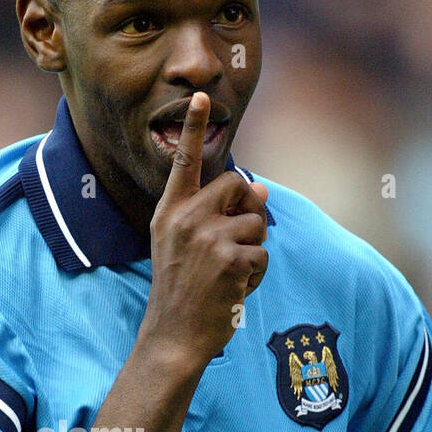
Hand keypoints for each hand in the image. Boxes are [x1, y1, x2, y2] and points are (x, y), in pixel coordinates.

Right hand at [143, 91, 268, 371]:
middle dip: (246, 211)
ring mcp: (208, 239)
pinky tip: (234, 289)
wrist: (173, 337)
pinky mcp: (231, 260)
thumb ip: (215, 215)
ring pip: (256, 223)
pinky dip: (256, 273)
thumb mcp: (184, 248)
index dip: (192, 128)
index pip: (184, 163)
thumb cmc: (181, 292)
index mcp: (169, 213)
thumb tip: (262, 189)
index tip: (199, 95)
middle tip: (231, 244)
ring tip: (228, 274)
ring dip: (253, 248)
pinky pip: (262, 253)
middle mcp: (186, 220)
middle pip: (237, 186)